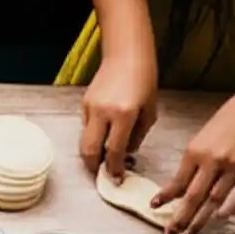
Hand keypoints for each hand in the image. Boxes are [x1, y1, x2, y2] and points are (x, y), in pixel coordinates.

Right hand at [80, 56, 157, 176]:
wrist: (126, 55)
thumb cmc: (144, 79)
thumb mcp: (150, 110)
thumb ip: (139, 134)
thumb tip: (128, 152)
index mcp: (124, 114)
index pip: (115, 150)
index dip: (115, 168)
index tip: (117, 179)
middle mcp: (104, 113)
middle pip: (90, 150)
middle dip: (95, 167)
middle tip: (102, 174)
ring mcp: (91, 109)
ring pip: (84, 141)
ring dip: (91, 154)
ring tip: (102, 160)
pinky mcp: (84, 104)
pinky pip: (86, 128)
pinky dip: (92, 137)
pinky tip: (102, 136)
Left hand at [152, 85, 234, 233]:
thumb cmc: (230, 117)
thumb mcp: (203, 136)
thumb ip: (192, 162)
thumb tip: (178, 188)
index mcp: (196, 151)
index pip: (177, 182)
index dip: (165, 198)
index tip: (154, 208)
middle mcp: (214, 161)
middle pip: (193, 197)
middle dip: (180, 218)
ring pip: (214, 201)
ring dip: (200, 221)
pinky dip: (231, 208)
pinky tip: (220, 218)